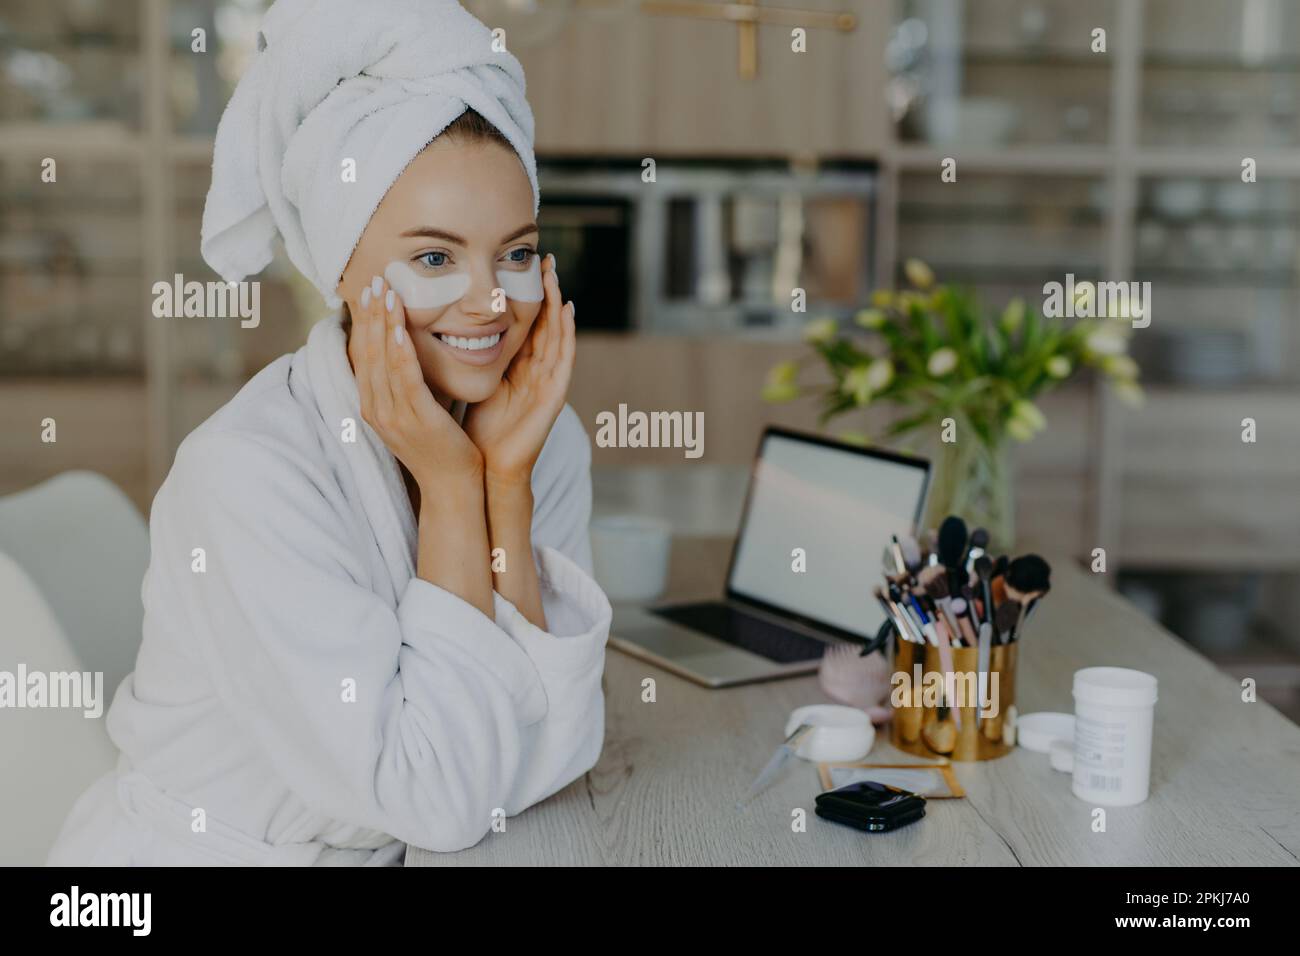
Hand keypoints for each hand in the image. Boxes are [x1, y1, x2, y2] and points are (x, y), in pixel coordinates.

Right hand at [348, 275, 482, 488]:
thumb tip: (410, 353)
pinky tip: (399, 328)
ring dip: (383, 323)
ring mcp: (393, 416)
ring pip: (382, 360)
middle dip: (370, 314)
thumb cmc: (440, 448)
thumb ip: (408, 385)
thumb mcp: (417, 412)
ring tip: (385, 292)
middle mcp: (376, 410)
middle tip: (374, 280)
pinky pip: (405, 379)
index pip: (363, 356)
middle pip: (367, 353)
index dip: (365, 323)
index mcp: (374, 406)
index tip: (369, 293)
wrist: (452, 489)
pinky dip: (400, 352)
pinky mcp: (416, 419)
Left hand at [463, 254, 575, 484]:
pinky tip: (567, 311)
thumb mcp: (474, 383)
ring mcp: (548, 382)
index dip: (527, 295)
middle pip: (545, 323)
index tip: (521, 264)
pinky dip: (568, 334)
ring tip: (555, 275)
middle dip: (547, 291)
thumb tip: (445, 327)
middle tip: (546, 258)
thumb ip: (470, 359)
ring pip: (557, 334)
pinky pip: (564, 359)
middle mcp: (536, 371)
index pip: (527, 324)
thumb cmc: (477, 431)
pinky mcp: (553, 396)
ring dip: (558, 303)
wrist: (485, 468)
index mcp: (518, 368)